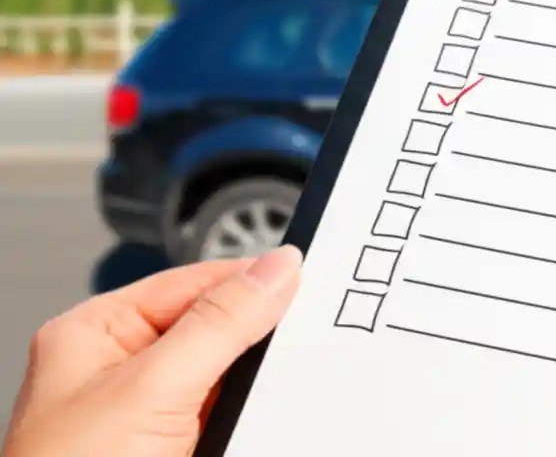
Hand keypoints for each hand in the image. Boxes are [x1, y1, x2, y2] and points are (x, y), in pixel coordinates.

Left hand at [2, 246, 301, 456]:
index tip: (307, 279)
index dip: (249, 279)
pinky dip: (257, 418)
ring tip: (284, 385)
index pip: (191, 283)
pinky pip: (234, 419)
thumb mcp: (153, 388)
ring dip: (260, 384)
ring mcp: (150, 417)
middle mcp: (120, 372)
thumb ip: (219, 322)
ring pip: (230, 378)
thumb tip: (276, 269)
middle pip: (216, 328)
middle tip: (306, 335)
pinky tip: (271, 417)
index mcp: (96, 335)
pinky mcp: (180, 450)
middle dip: (260, 336)